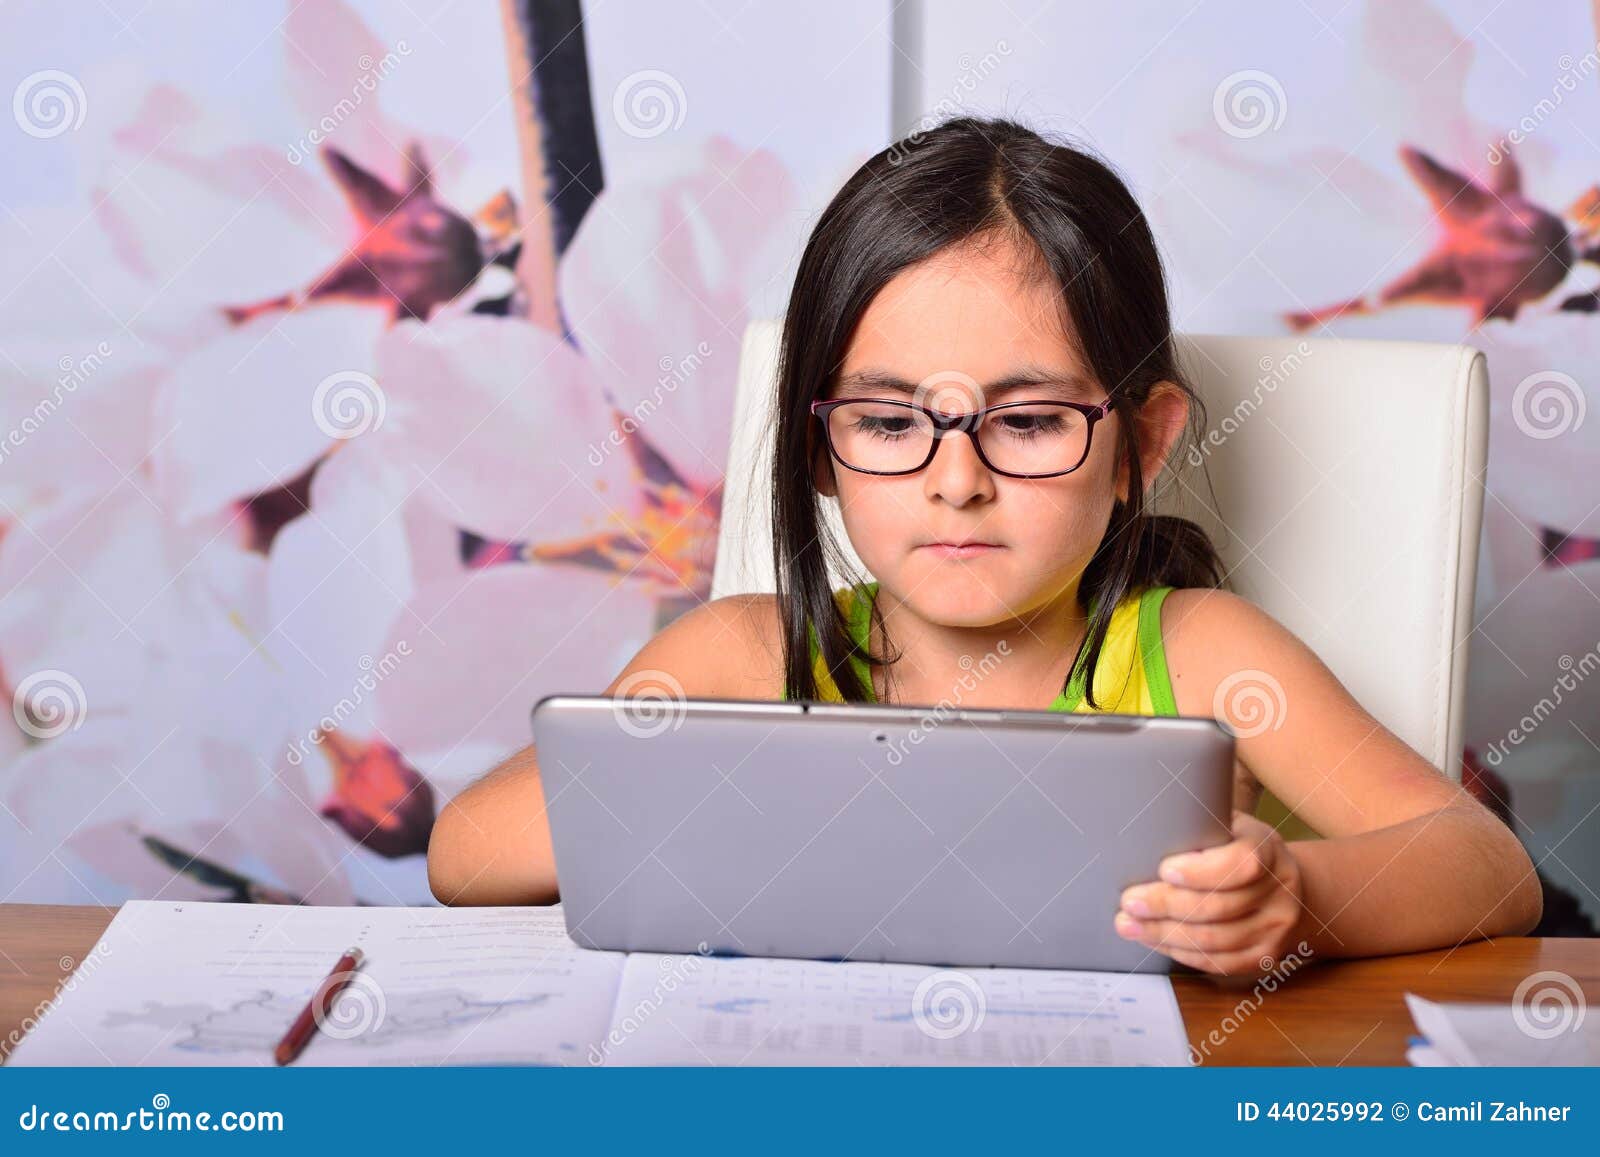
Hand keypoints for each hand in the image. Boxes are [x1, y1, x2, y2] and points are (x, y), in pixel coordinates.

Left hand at [1113, 811, 1307, 976]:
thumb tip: (1150, 826)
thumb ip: (1199, 827)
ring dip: (1164, 934)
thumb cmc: (1242, 850)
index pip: (1242, 863)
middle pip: (1218, 907)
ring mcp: (1275, 928)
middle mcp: (1279, 891)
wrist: (1292, 888)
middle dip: (1165, 905)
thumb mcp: (1229, 826)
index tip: (1164, 869)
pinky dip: (1180, 952)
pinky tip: (1155, 940)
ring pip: (1213, 940)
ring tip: (1129, 924)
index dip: (1201, 871)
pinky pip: (1217, 962)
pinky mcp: (1264, 957)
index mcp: (1269, 850)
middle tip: (1129, 902)